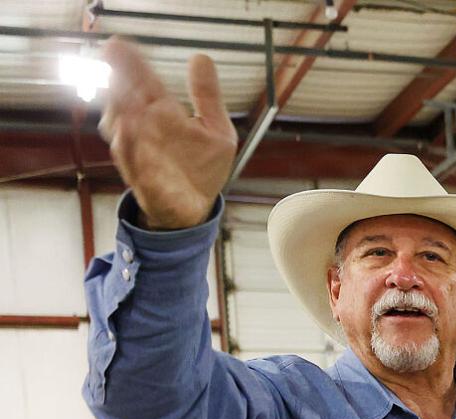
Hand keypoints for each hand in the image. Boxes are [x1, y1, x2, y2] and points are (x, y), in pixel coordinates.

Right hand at [97, 40, 235, 230]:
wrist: (195, 208)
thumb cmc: (200, 166)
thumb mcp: (216, 128)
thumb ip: (207, 96)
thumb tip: (200, 57)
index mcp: (162, 114)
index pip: (143, 83)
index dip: (129, 64)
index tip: (117, 45)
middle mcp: (145, 130)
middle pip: (126, 100)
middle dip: (119, 81)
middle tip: (113, 61)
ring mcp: (141, 154)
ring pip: (121, 128)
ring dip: (119, 110)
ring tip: (121, 93)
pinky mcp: (145, 179)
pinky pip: (131, 161)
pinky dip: (127, 146)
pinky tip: (126, 130)